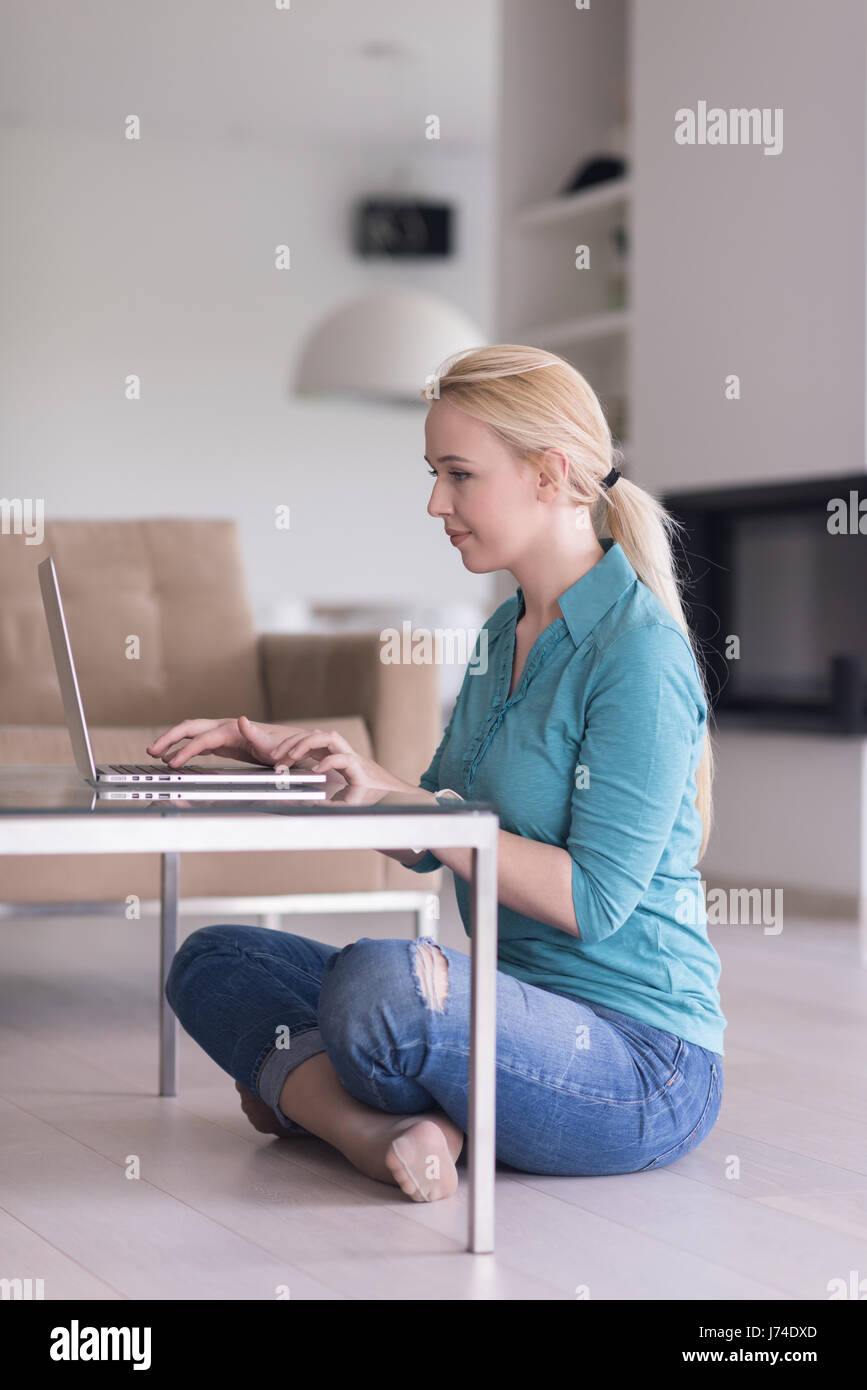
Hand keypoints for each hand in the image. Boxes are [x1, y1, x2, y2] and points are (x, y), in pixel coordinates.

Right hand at [146, 716, 316, 769]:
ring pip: (191, 734)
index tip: (171, 762)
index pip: (202, 739)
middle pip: (189, 728)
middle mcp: (224, 727)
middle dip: (169, 738)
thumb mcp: (270, 743)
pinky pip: (198, 743)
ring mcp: (222, 733)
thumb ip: (254, 732)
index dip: (185, 750)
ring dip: (173, 742)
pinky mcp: (223, 741)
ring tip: (155, 753)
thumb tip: (242, 719)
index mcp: (232, 729)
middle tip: (150, 751)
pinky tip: (176, 756)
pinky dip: (185, 748)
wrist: (288, 747)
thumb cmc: (279, 748)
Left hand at [268, 726, 406, 791]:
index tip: (275, 759)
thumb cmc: (366, 798)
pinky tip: (317, 771)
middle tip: (275, 756)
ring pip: (331, 736)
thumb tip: (303, 802)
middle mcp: (343, 753)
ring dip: (308, 743)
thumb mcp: (337, 795)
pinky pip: (345, 758)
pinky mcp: (362, 770)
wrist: (395, 801)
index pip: (311, 741)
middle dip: (293, 741)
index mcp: (336, 756)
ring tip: (292, 756)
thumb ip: (322, 794)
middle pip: (317, 733)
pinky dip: (329, 762)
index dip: (292, 745)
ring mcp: (353, 759)